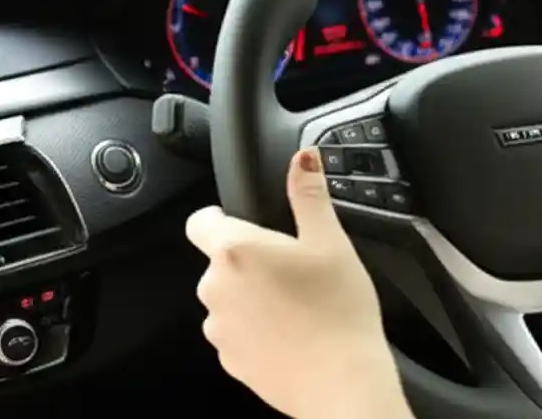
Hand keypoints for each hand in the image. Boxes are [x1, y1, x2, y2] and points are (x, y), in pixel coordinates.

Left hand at [185, 149, 410, 418]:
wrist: (341, 382)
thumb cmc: (338, 311)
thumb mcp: (330, 242)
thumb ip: (309, 195)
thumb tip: (302, 159)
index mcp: (236, 250)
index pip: (200, 221)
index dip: (221, 217)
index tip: (250, 224)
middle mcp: (216, 288)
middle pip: (220, 262)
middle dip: (249, 261)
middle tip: (293, 269)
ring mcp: (219, 328)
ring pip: (228, 299)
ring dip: (251, 297)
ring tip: (297, 304)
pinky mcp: (229, 360)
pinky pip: (237, 333)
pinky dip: (257, 330)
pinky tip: (292, 332)